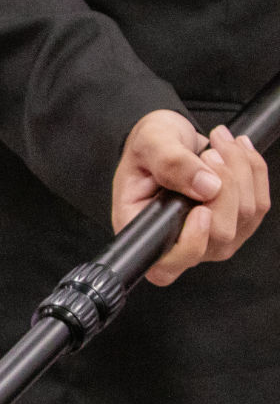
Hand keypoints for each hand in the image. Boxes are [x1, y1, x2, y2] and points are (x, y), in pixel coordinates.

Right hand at [112, 110, 269, 284]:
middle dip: (226, 183)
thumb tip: (206, 186)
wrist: (168, 138)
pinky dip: (254, 171)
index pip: (167, 265)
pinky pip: (259, 205)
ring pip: (245, 216)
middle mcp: (177, 242)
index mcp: (143, 229)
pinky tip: (236, 153)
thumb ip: (171, 162)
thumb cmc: (149, 145)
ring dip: (242, 171)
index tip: (201, 210)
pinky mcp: (235, 224)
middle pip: (220, 233)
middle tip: (210, 152)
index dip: (191, 243)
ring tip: (221, 144)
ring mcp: (210, 238)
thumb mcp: (149, 142)